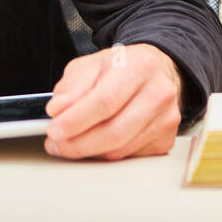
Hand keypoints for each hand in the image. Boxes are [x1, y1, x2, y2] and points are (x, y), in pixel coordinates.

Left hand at [44, 43, 183, 159]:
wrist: (156, 71)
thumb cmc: (123, 67)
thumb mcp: (91, 64)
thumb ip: (72, 86)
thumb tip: (59, 110)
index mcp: (139, 66)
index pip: (105, 100)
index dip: (77, 119)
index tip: (55, 129)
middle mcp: (159, 92)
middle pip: (114, 131)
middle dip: (78, 143)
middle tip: (56, 143)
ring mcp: (166, 119)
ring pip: (120, 149)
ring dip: (89, 151)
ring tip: (69, 143)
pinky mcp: (166, 139)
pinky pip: (129, 156)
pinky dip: (106, 154)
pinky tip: (95, 143)